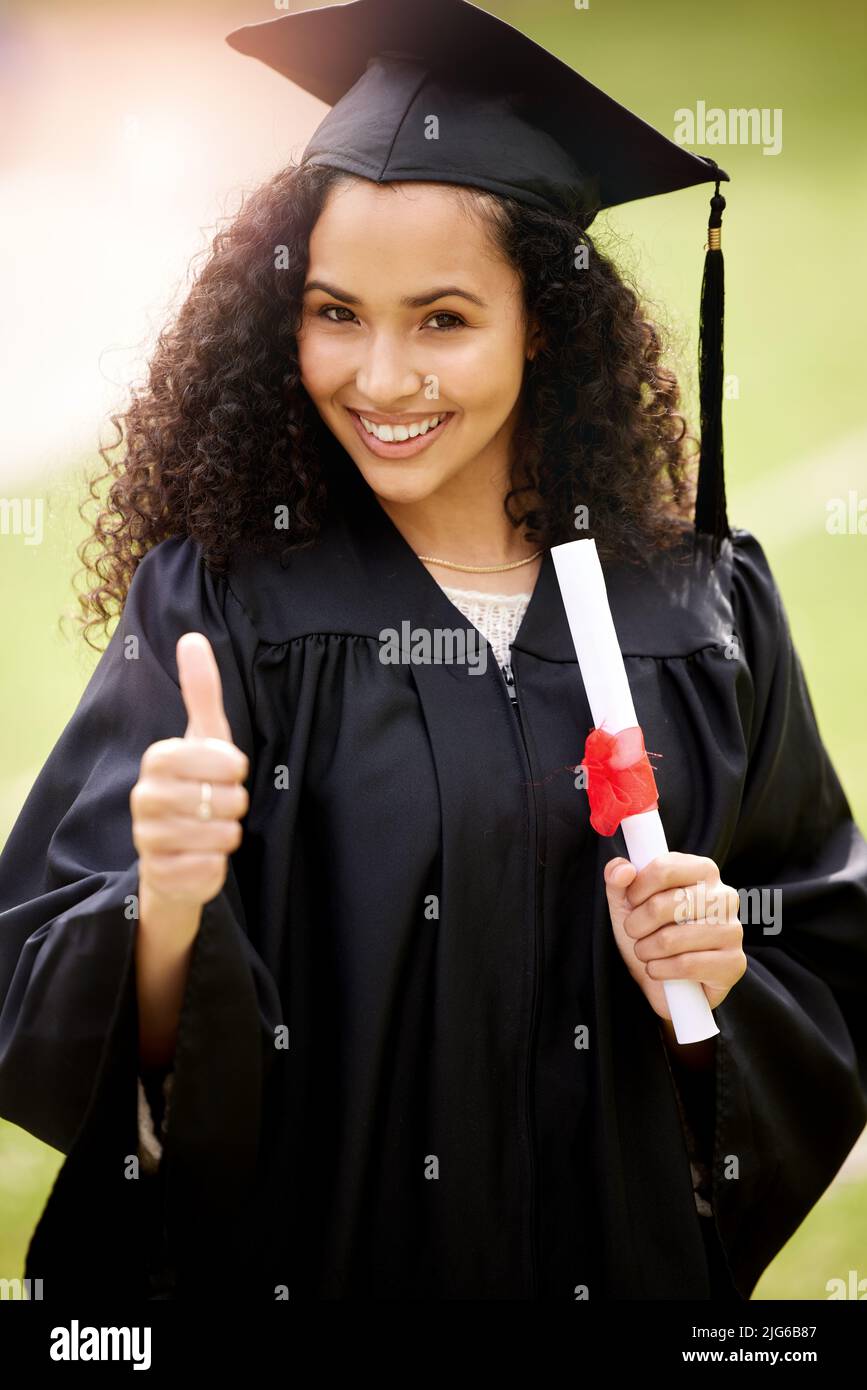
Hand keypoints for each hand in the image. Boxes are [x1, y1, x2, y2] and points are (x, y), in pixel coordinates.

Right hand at [131, 632, 249, 908]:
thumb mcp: (203, 738)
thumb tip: (193, 637)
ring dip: (228, 834)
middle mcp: (144, 797)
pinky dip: (216, 864)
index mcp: (157, 759)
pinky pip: (212, 867)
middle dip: (235, 805)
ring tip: (209, 830)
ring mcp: (148, 838)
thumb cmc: (195, 787)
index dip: (237, 770)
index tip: (225, 773)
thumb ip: (201, 690)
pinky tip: (200, 857)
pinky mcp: (160, 875)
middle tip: (216, 806)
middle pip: (229, 799)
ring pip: (224, 834)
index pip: (227, 761)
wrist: (173, 855)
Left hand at [604, 851, 746, 1020]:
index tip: (631, 902)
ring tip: (645, 952)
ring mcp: (733, 930)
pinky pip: (686, 965)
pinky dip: (660, 970)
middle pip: (663, 904)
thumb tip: (623, 869)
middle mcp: (724, 896)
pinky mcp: (734, 963)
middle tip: (634, 932)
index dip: (637, 888)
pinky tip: (656, 970)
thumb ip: (619, 879)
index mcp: (703, 871)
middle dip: (636, 924)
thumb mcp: (628, 903)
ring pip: (671, 938)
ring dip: (646, 950)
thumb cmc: (651, 932)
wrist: (668, 984)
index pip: (664, 869)